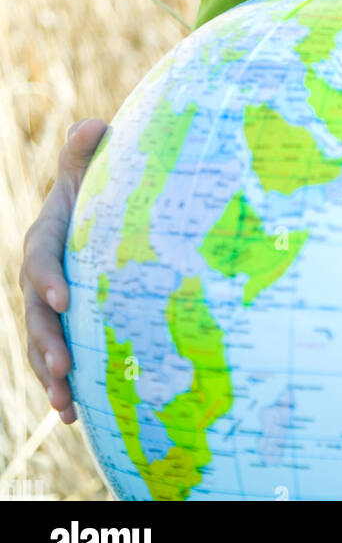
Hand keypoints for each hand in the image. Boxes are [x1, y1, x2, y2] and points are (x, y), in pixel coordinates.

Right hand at [19, 118, 109, 423]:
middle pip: (34, 311)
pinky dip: (61, 387)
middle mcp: (39, 276)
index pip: (40, 256)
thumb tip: (91, 126)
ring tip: (65, 402)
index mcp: (47, 235)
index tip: (63, 298)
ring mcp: (47, 305)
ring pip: (39, 343)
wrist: (106, 210)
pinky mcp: (63, 327)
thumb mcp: (92, 165)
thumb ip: (87, 149)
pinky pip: (54, 359)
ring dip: (49, 374)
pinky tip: (75, 416)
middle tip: (63, 365)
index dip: (46, 277)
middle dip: (45, 339)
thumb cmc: (101, 183)